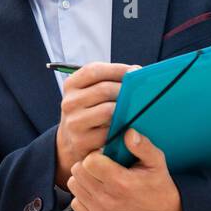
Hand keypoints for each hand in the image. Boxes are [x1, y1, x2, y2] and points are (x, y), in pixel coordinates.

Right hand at [54, 61, 138, 188]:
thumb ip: (109, 81)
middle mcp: (69, 102)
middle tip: (141, 94)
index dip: (117, 69)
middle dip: (126, 90)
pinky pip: (109, 132)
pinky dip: (120, 129)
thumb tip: (136, 71)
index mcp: (71, 85)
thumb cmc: (90, 111)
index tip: (135, 71)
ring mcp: (73, 122)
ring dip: (124, 110)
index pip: (94, 70)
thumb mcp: (91, 93)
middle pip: (103, 89)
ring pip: (108, 110)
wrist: (72, 141)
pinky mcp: (81, 141)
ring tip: (135, 110)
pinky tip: (126, 127)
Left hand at [66, 128, 183, 210]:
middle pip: (78, 171)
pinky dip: (83, 196)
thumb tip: (128, 133)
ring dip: (83, 179)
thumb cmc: (157, 184)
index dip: (96, 155)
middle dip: (87, 165)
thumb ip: (142, 146)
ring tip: (99, 179)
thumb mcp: (156, 161)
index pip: (89, 161)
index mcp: (122, 183)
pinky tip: (98, 193)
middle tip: (101, 167)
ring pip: (74, 185)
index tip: (105, 156)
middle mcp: (108, 200)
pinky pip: (75, 203)